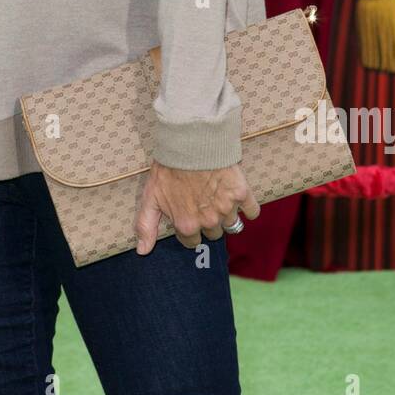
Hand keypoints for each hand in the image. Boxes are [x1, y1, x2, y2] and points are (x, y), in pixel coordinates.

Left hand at [134, 160, 259, 254]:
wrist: (190, 143)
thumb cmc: (168, 168)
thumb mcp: (150, 197)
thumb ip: (146, 226)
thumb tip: (142, 251)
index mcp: (187, 225)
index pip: (191, 242)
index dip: (188, 228)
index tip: (187, 214)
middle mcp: (209, 221)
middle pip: (212, 233)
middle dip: (207, 221)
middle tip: (202, 203)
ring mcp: (227, 209)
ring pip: (231, 224)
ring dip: (225, 214)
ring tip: (217, 197)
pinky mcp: (242, 194)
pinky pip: (252, 211)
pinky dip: (249, 208)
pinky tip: (238, 199)